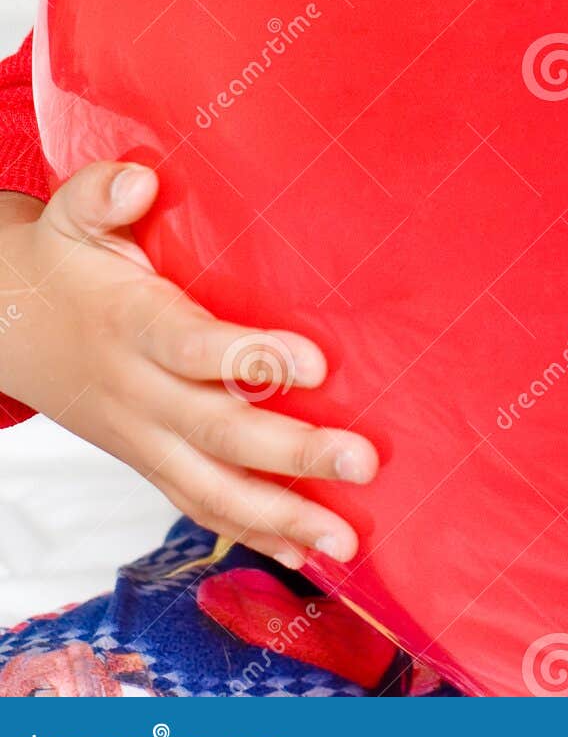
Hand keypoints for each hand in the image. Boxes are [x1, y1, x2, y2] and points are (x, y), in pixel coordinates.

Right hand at [0, 161, 378, 566]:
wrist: (1, 324)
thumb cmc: (59, 262)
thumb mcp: (69, 217)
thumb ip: (101, 194)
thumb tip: (137, 180)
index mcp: (129, 326)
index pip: (192, 348)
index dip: (250, 358)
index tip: (316, 365)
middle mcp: (138, 394)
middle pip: (218, 432)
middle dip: (292, 452)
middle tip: (362, 461)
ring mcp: (142, 438)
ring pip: (211, 489)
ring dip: (282, 517)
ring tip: (347, 537)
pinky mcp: (149, 460)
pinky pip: (199, 506)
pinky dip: (252, 534)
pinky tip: (306, 556)